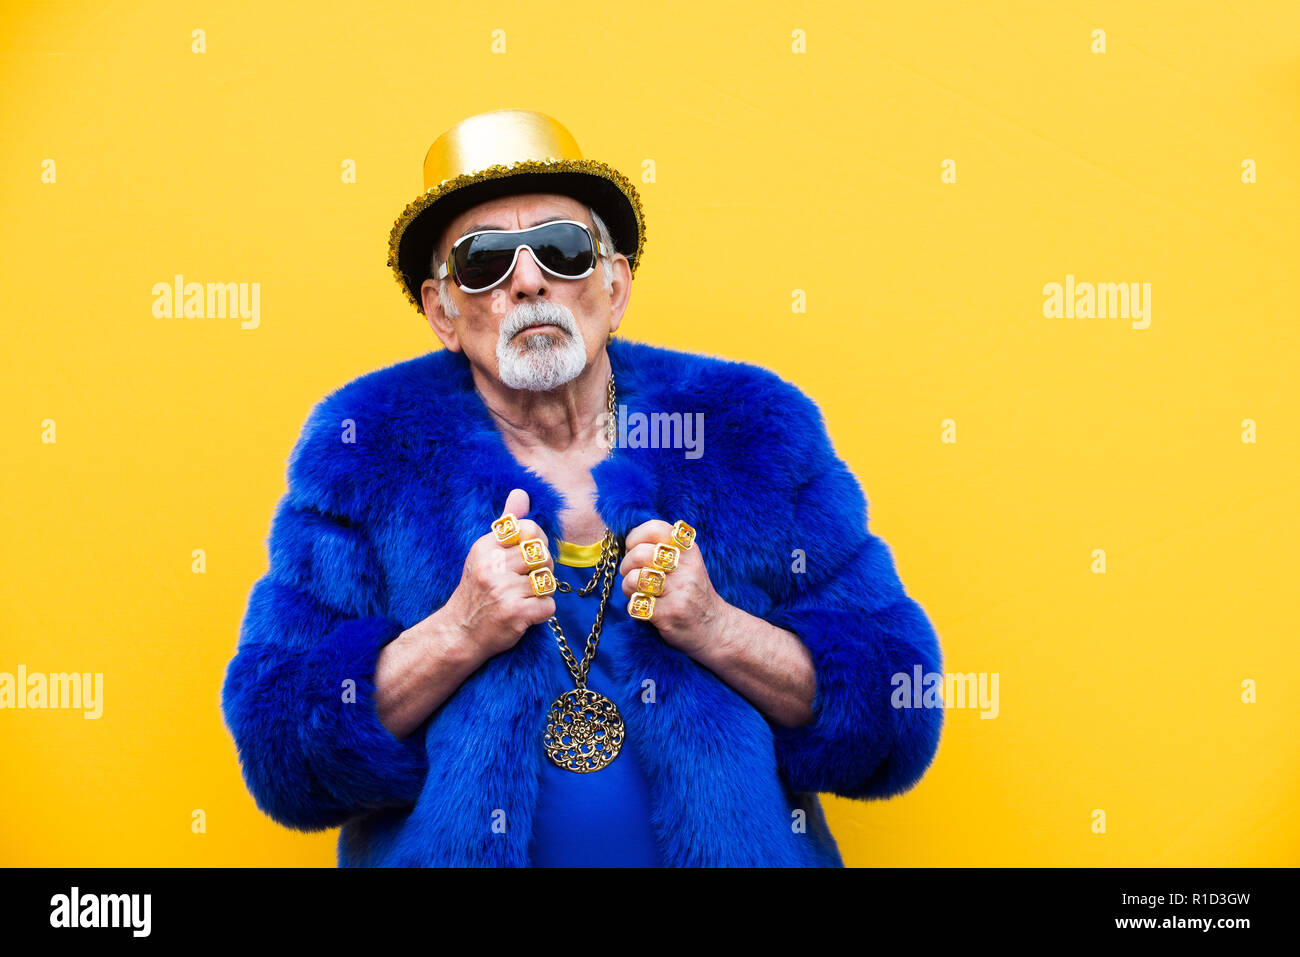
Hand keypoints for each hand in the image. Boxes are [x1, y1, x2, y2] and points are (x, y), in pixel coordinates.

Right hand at [443, 488, 556, 655]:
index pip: (530, 530)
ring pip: (548, 581)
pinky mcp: (515, 613)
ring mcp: (504, 590)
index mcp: (486, 547)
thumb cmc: (478, 590)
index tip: (528, 556)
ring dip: (542, 592)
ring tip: (524, 596)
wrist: (460, 632)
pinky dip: (542, 612)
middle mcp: (493, 566)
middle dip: (544, 568)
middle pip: (544, 555)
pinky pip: (549, 606)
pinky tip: (525, 614)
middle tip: (528, 580)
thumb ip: (507, 525)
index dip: (538, 543)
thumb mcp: (486, 553)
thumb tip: (521, 492)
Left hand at [618, 519, 728, 655]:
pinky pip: (635, 604)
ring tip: (639, 592)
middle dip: (626, 565)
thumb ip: (664, 548)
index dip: (634, 538)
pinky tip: (646, 608)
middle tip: (633, 574)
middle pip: (639, 553)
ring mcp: (678, 591)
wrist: (715, 628)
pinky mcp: (669, 613)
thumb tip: (628, 541)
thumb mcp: (688, 563)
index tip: (634, 549)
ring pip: (632, 579)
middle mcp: (686, 567)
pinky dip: (634, 607)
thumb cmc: (693, 593)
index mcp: (688, 550)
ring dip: (627, 587)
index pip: (653, 528)